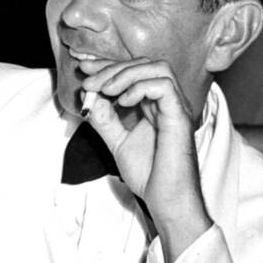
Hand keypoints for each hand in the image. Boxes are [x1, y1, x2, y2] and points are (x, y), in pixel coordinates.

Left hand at [77, 57, 211, 262]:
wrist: (165, 198)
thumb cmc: (149, 173)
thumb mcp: (116, 141)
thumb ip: (104, 118)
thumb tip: (89, 96)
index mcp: (153, 104)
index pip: (132, 70)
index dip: (106, 64)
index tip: (82, 66)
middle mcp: (167, 101)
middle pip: (144, 64)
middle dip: (111, 68)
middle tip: (89, 82)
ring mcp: (175, 106)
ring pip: (157, 68)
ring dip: (126, 74)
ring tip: (106, 90)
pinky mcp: (180, 116)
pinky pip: (164, 86)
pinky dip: (140, 87)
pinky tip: (123, 102)